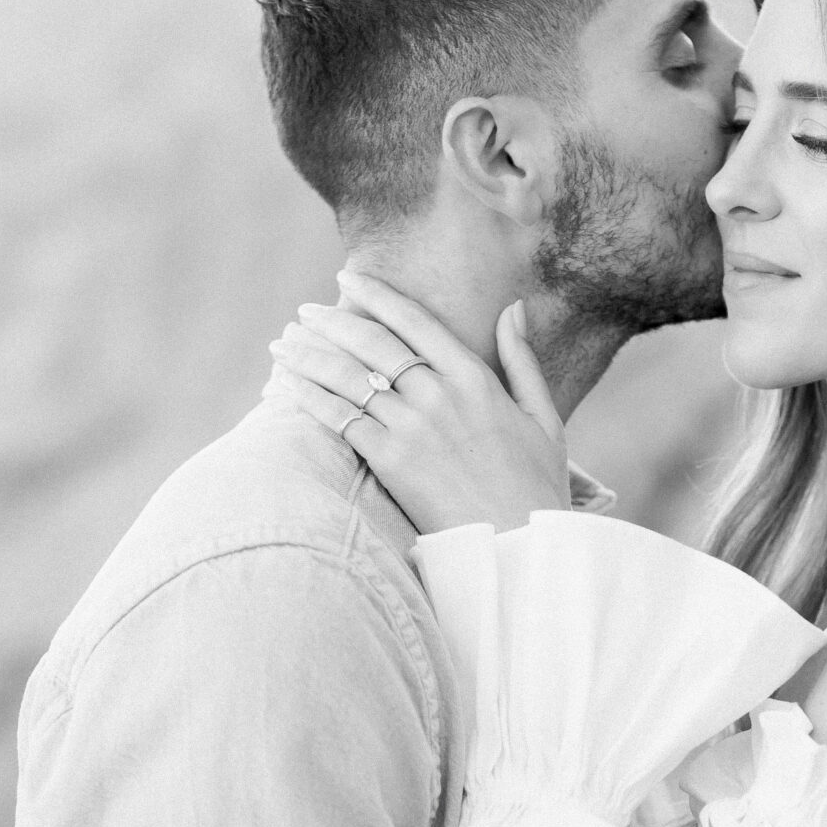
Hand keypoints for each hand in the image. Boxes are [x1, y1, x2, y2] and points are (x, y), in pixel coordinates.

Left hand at [269, 274, 570, 534]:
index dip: (376, 296)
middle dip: (331, 322)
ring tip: (283, 345)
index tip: (347, 281)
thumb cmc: (536, 486)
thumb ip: (522, 359)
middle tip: (302, 312)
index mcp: (475, 378)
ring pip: (348, 377)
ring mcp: (412, 427)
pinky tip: (286, 385)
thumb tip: (513, 307)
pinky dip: (309, 397)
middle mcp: (439, 394)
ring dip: (309, 356)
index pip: (415, 321)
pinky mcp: (390, 461)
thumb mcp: (543, 416)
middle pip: (372, 344)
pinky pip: (340, 419)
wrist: (519, 545)